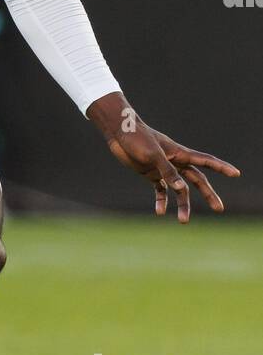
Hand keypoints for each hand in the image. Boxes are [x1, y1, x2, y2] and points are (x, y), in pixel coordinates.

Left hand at [87, 92, 239, 222]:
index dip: (221, 167)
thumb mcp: (153, 155)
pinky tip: (159, 212)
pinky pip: (160, 189)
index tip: (236, 173)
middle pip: (197, 180)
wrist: (119, 132)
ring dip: (182, 205)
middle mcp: (175, 161)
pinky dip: (161, 200)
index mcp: (180, 154)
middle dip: (208, 194)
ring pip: (179, 189)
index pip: (206, 161)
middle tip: (219, 208)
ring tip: (183, 221)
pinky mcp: (150, 173)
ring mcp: (163, 168)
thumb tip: (181, 189)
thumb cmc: (137, 139)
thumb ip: (168, 172)